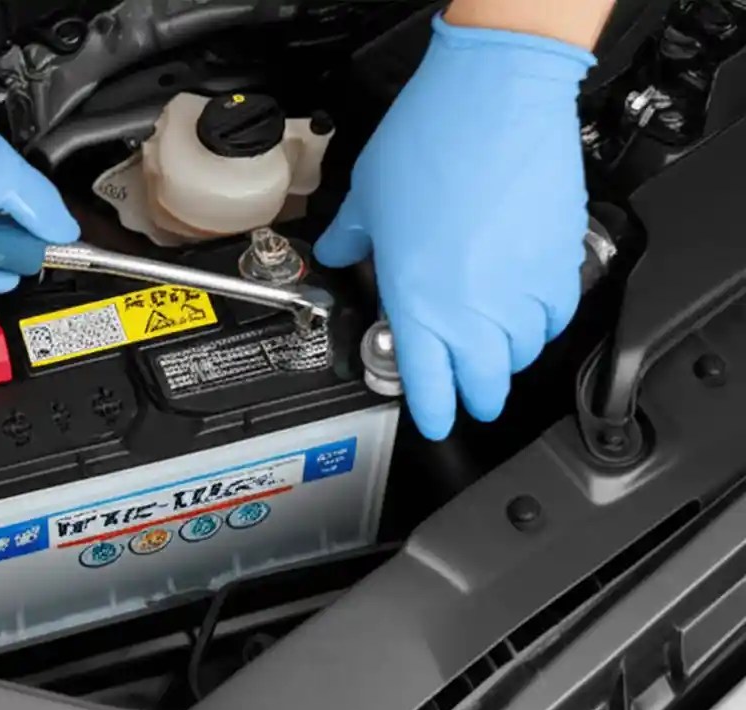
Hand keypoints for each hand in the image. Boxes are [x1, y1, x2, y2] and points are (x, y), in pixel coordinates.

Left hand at [314, 14, 593, 439]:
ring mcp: (522, 289)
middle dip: (479, 400)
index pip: (426, 383)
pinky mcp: (560, 264)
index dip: (431, 412)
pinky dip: (544, 325)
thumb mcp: (366, 198)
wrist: (494, 100)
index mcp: (417, 301)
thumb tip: (336, 251)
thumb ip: (350, 237)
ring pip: (524, 352)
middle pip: (485, 381)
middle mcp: (472, 308)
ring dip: (508, 361)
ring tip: (497, 357)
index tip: (433, 423)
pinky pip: (557, 316)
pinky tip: (532, 317)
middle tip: (475, 403)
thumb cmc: (429, 143)